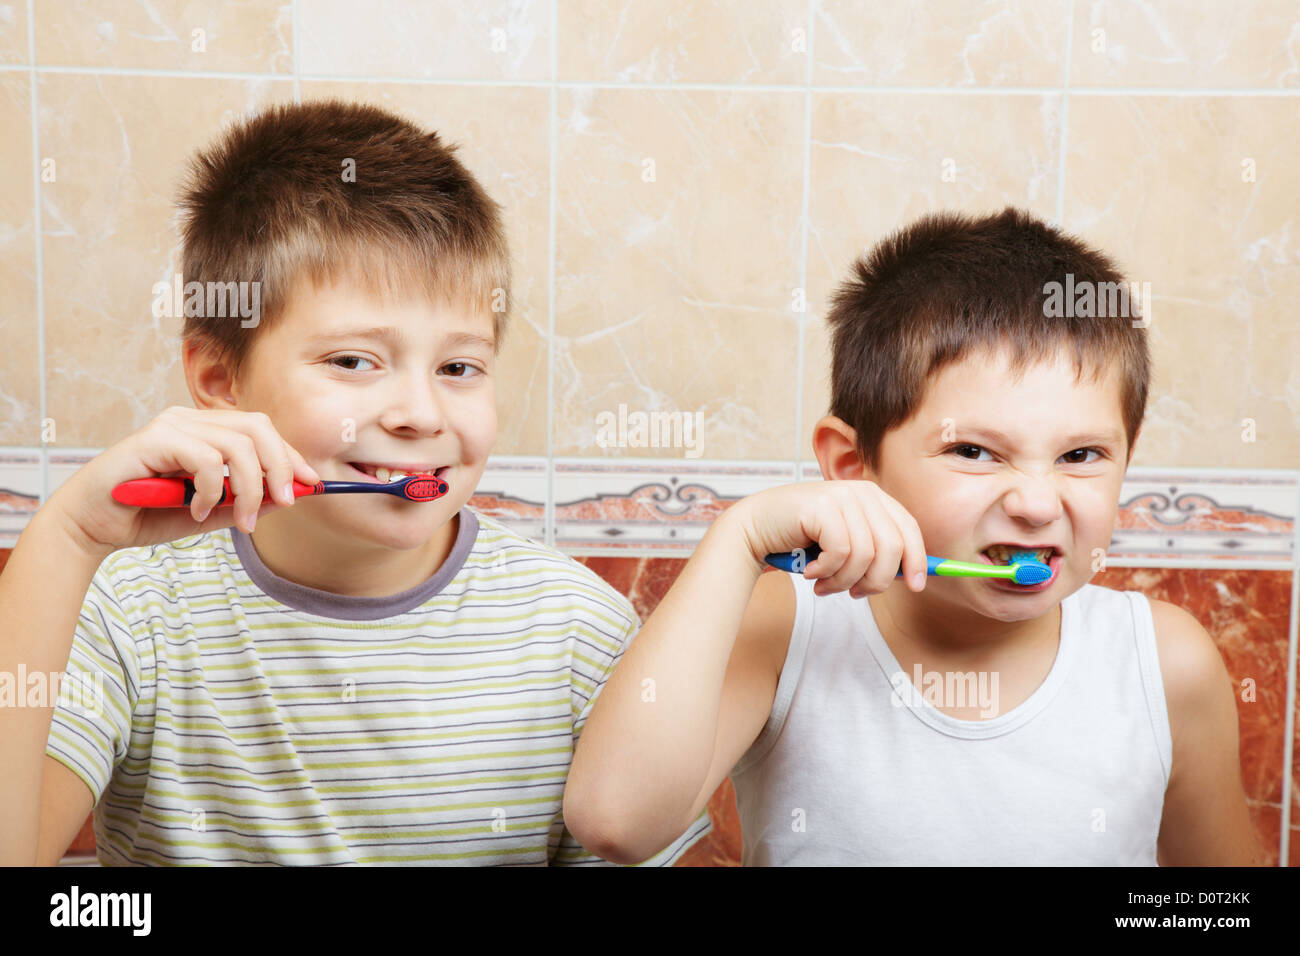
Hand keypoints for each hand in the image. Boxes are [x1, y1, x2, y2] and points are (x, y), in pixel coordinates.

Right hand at [48, 406, 320, 557]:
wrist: (93, 526)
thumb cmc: (147, 515)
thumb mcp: (210, 511)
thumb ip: (246, 501)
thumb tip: (288, 494)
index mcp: (207, 431)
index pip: (263, 431)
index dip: (291, 456)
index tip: (311, 485)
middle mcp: (191, 420)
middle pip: (258, 429)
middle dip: (281, 467)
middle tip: (286, 503)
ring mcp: (172, 425)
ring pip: (238, 445)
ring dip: (249, 489)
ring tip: (240, 521)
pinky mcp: (153, 439)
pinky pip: (206, 459)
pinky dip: (211, 491)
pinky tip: (195, 511)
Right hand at [725, 480, 927, 596]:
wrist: (756, 528)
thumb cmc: (801, 540)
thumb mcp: (846, 543)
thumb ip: (876, 551)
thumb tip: (913, 576)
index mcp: (873, 498)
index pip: (909, 529)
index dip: (917, 560)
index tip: (917, 587)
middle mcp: (861, 492)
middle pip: (892, 547)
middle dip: (876, 580)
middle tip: (854, 594)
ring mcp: (842, 496)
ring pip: (866, 555)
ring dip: (844, 581)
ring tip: (825, 585)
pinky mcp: (823, 507)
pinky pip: (841, 553)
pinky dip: (827, 572)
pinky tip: (811, 572)